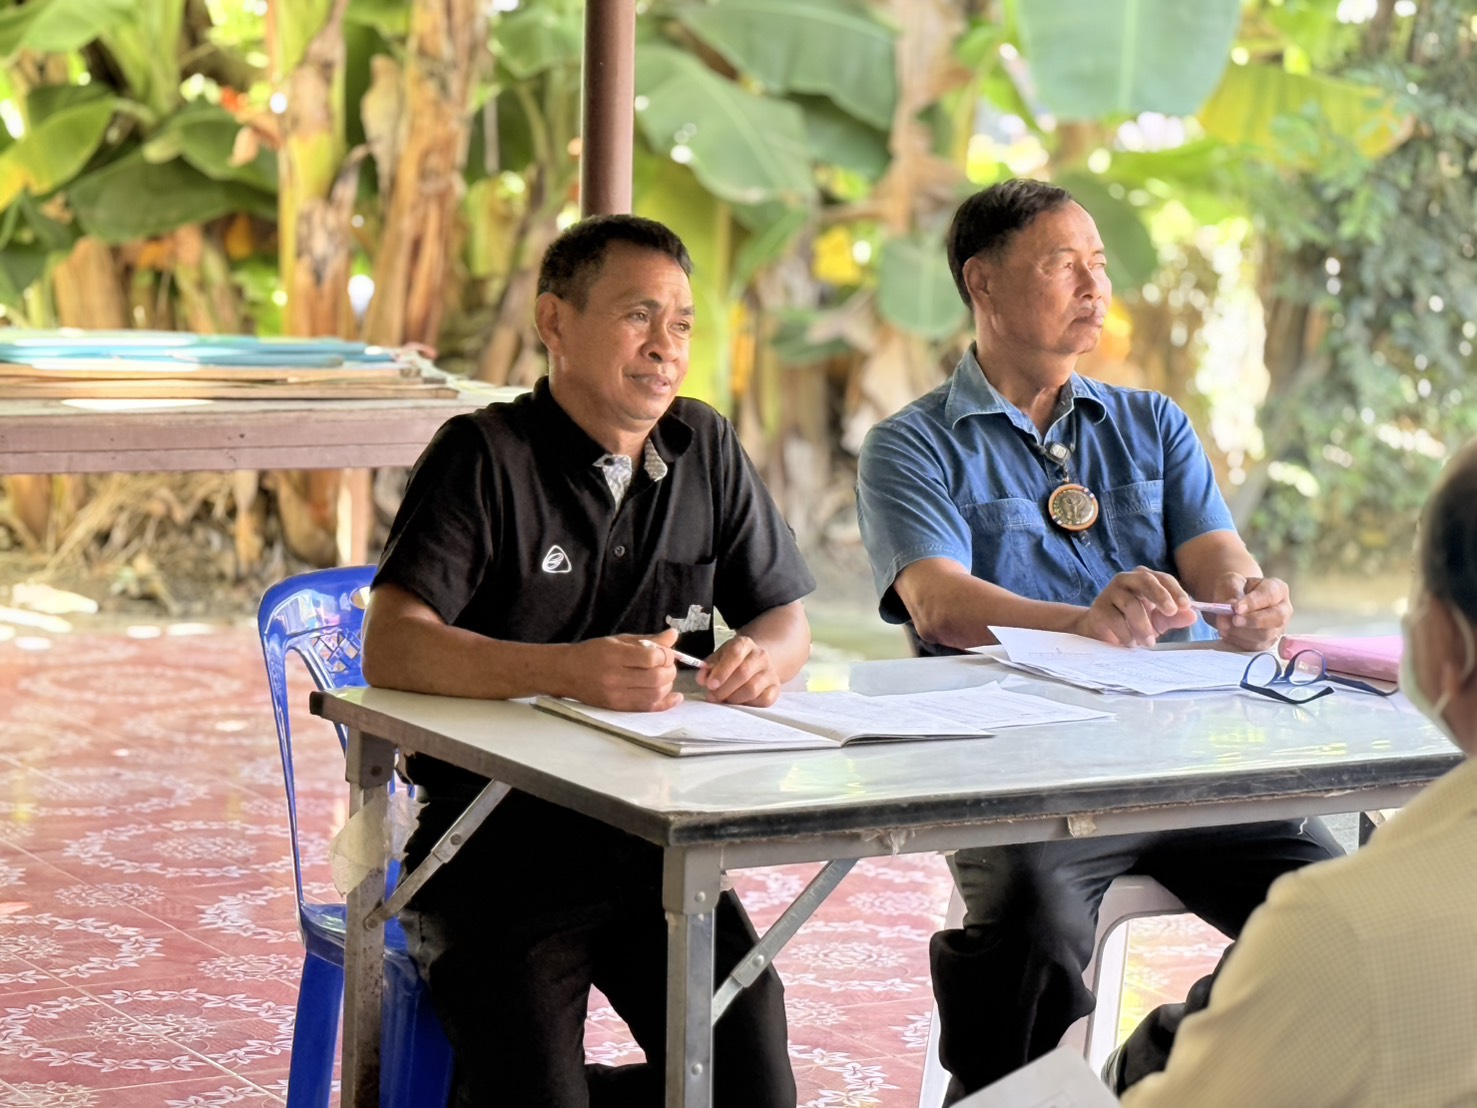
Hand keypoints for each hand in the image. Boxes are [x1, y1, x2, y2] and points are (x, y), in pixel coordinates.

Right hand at [557, 628, 680, 710]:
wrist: (566, 673)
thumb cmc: (593, 653)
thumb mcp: (618, 641)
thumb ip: (647, 639)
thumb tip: (673, 635)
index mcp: (615, 656)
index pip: (651, 657)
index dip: (666, 654)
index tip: (665, 652)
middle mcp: (615, 677)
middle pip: (656, 678)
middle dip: (669, 670)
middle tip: (667, 665)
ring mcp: (616, 696)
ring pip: (655, 694)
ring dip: (668, 685)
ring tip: (664, 677)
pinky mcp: (617, 708)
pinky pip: (647, 709)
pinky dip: (665, 704)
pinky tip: (675, 697)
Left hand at [696, 634, 782, 706]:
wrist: (754, 662)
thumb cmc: (731, 661)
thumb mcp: (717, 658)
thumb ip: (708, 668)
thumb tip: (702, 679)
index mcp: (744, 644)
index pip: (735, 654)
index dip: (721, 671)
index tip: (710, 684)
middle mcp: (760, 656)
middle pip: (743, 673)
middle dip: (724, 688)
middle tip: (713, 696)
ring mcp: (770, 672)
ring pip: (752, 689)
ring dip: (734, 698)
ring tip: (724, 699)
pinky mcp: (776, 688)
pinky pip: (765, 700)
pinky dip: (750, 704)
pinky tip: (740, 702)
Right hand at [1075, 566, 1198, 647]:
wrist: (1101, 632)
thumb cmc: (1132, 622)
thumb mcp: (1157, 620)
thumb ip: (1174, 617)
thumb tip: (1192, 615)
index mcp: (1144, 579)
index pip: (1163, 578)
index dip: (1175, 591)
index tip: (1185, 606)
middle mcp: (1126, 580)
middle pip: (1145, 580)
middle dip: (1160, 596)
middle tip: (1170, 612)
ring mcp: (1110, 593)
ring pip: (1131, 604)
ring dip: (1143, 626)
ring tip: (1149, 642)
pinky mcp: (1098, 609)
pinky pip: (1115, 620)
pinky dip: (1127, 634)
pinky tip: (1131, 643)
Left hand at [1211, 574, 1290, 650]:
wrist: (1232, 602)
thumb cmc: (1235, 589)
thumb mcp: (1230, 582)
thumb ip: (1231, 592)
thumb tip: (1231, 606)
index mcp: (1278, 589)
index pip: (1270, 595)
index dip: (1254, 602)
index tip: (1236, 607)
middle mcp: (1283, 610)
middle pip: (1277, 618)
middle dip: (1253, 620)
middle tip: (1234, 619)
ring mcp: (1277, 628)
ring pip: (1265, 635)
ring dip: (1241, 632)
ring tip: (1223, 624)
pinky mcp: (1266, 643)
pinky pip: (1255, 646)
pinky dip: (1238, 640)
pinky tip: (1226, 632)